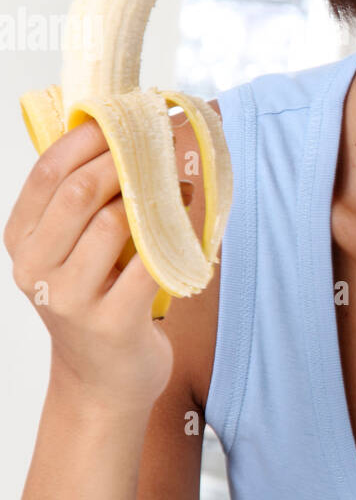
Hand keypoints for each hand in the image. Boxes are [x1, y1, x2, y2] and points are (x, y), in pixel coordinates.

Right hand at [4, 116, 185, 411]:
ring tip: (180, 181)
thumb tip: (126, 133)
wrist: (102, 383)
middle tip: (162, 143)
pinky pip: (148, 265)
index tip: (126, 116)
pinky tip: (189, 224)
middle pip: (79, 191)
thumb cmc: (96, 302)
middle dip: (125, 159)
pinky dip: (175, 238)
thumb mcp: (72, 250)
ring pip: (114, 223)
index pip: (47, 172)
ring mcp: (69, 299)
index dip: (88, 137)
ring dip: (155, 195)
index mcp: (21, 240)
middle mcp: (36, 268)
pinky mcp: (110, 323)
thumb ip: (84, 201)